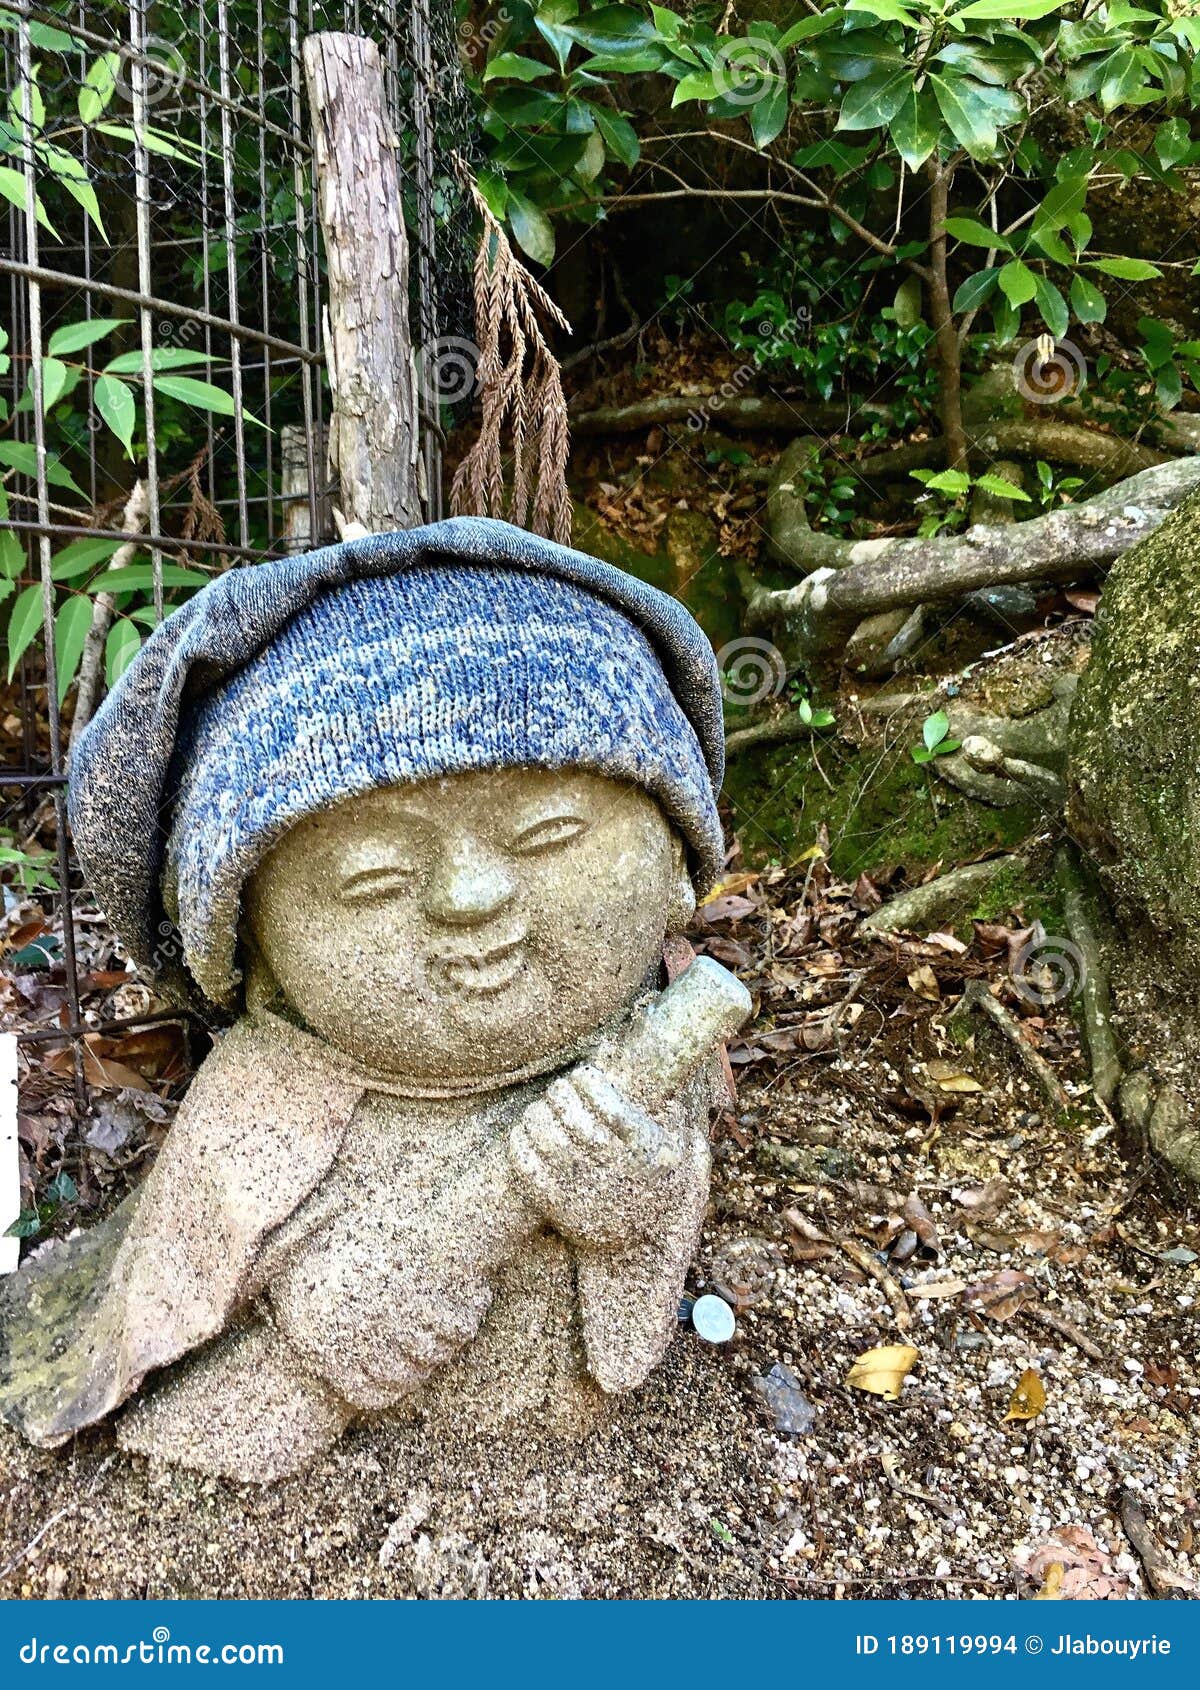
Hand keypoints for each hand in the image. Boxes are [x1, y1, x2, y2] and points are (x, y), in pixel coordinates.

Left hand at [507, 1064, 682, 1249]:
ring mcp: (582, 1193)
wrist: (627, 1263)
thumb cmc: (651, 1202)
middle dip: (560, 1095)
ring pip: (548, 1137)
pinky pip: (526, 1165)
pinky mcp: (553, 1207)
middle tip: (557, 1091)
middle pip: (575, 1120)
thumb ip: (683, 1140)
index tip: (582, 1075)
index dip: (590, 1083)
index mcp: (647, 1159)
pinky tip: (521, 1133)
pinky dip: (519, 1143)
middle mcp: (615, 1175)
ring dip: (537, 1115)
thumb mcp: (682, 1174)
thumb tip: (683, 1114)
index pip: (612, 1107)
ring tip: (538, 1110)